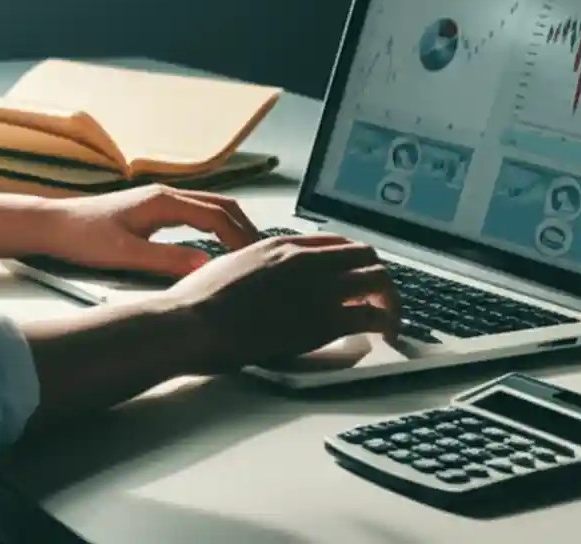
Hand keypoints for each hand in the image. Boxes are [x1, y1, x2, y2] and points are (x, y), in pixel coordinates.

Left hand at [41, 185, 261, 277]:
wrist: (53, 225)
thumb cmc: (83, 238)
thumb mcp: (125, 254)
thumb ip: (167, 259)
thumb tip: (206, 266)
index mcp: (163, 202)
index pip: (216, 216)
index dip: (239, 237)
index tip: (256, 257)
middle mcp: (165, 195)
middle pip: (220, 205)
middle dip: (245, 227)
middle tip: (263, 253)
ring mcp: (160, 200)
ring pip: (209, 207)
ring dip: (232, 225)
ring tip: (248, 250)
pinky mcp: (153, 209)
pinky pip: (195, 213)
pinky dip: (215, 226)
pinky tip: (217, 244)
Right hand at [163, 234, 400, 371]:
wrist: (191, 323)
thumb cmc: (197, 302)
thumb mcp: (230, 266)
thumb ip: (257, 266)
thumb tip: (263, 276)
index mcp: (281, 245)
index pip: (336, 242)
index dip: (353, 261)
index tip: (355, 278)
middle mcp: (305, 260)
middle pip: (365, 255)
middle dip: (377, 277)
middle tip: (378, 299)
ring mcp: (316, 288)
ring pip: (378, 280)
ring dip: (389, 300)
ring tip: (388, 320)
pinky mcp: (321, 320)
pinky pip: (371, 315)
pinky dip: (385, 324)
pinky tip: (383, 337)